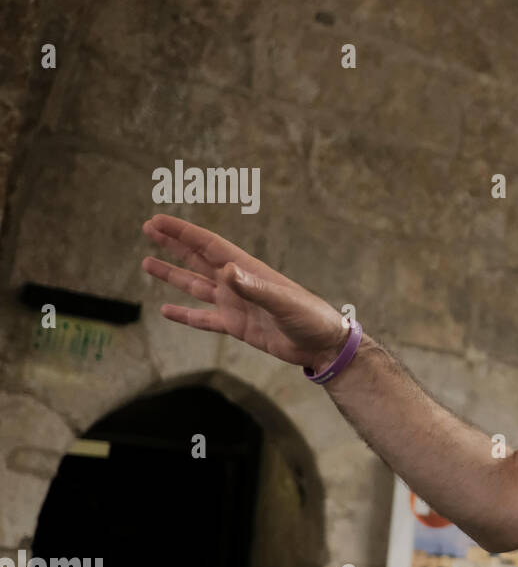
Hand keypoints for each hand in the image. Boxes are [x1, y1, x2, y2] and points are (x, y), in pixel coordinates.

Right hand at [141, 214, 350, 371]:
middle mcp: (238, 283)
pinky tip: (166, 310)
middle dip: (173, 244)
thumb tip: (227, 271)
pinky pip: (204, 319)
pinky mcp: (237, 326)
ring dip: (172, 275)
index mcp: (248, 270)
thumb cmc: (310, 318)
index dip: (183, 233)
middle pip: (198, 259)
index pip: (209, 246)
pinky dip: (185, 315)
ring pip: (196, 286)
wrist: (322, 345)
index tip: (158, 221)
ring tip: (147, 263)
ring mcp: (236, 304)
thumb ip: (254, 288)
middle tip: (148, 228)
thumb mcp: (283, 302)